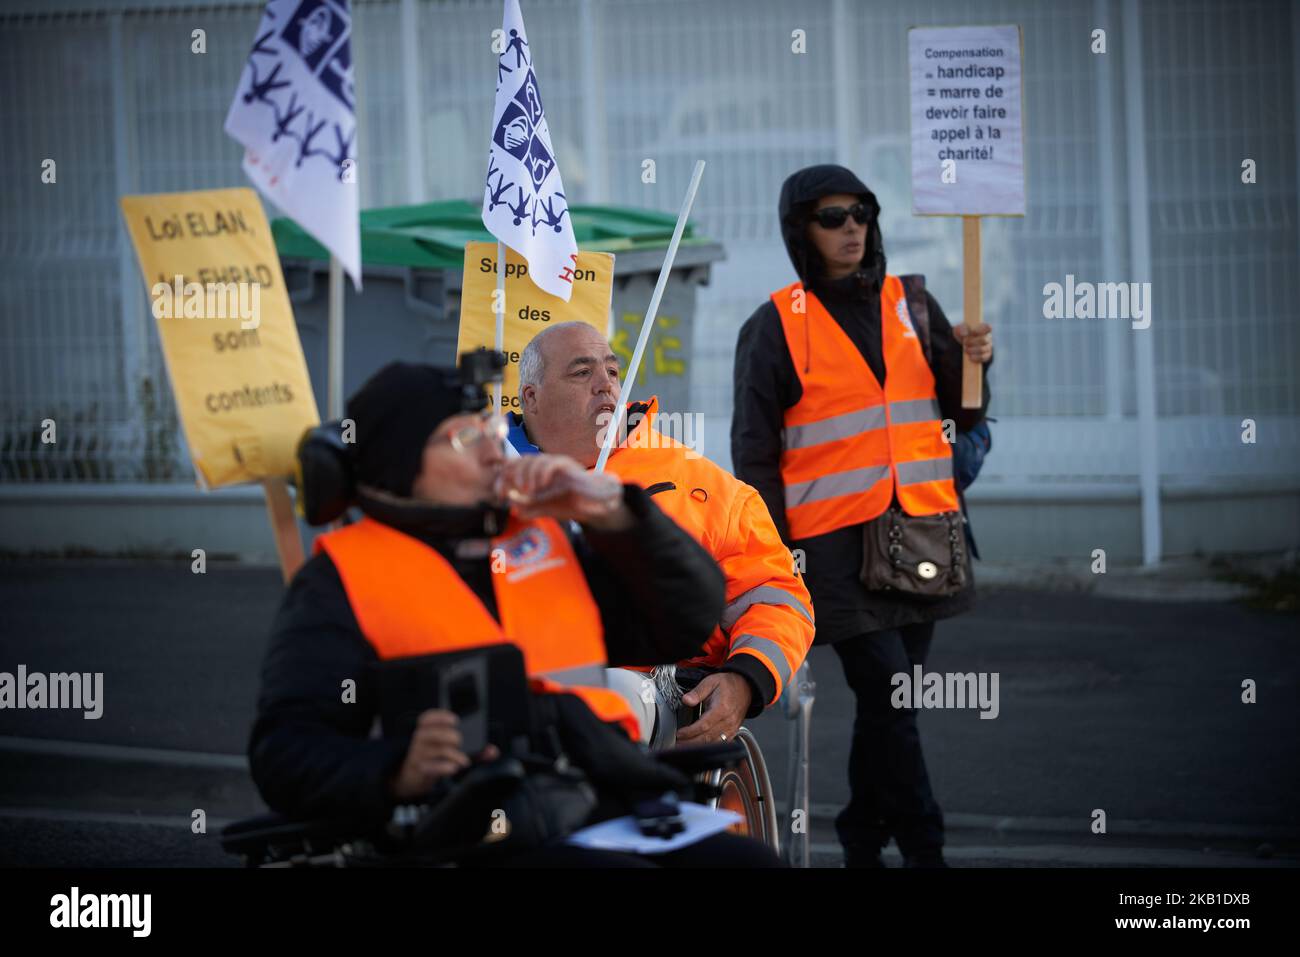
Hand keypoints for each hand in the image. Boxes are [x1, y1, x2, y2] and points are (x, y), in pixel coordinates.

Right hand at [389, 709, 498, 800]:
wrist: (415, 776)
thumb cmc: (436, 757)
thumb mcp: (450, 749)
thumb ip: (473, 748)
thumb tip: (492, 751)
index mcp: (426, 729)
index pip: (427, 718)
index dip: (440, 716)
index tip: (455, 720)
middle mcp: (420, 740)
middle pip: (433, 733)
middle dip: (451, 737)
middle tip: (461, 742)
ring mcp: (418, 755)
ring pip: (436, 751)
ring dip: (453, 755)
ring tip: (464, 761)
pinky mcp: (420, 770)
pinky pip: (431, 767)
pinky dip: (444, 767)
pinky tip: (453, 768)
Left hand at [496, 454, 631, 530]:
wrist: (592, 504)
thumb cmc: (569, 503)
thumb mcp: (544, 508)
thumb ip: (529, 508)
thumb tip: (513, 507)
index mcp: (537, 472)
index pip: (514, 467)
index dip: (503, 478)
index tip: (499, 494)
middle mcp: (544, 464)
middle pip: (521, 460)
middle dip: (513, 475)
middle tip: (513, 492)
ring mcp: (556, 463)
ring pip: (535, 459)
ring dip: (527, 475)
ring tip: (529, 491)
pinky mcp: (568, 466)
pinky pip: (552, 463)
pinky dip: (543, 473)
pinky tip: (541, 486)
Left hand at [675, 672, 752, 744]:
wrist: (745, 687)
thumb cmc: (728, 685)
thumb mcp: (711, 682)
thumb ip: (697, 692)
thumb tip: (686, 700)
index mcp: (721, 709)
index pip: (703, 725)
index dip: (690, 732)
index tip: (679, 734)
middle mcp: (728, 721)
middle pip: (707, 737)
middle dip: (690, 743)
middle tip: (678, 743)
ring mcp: (731, 728)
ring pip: (713, 743)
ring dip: (698, 747)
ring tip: (685, 747)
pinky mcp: (733, 731)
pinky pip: (721, 743)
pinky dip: (710, 747)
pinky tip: (700, 747)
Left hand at [953, 321, 992, 363]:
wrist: (963, 343)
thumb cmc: (963, 333)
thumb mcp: (959, 329)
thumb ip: (961, 328)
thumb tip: (965, 334)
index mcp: (984, 328)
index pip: (988, 327)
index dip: (981, 330)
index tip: (972, 332)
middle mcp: (988, 337)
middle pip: (984, 340)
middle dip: (973, 342)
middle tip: (965, 342)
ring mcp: (988, 346)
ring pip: (983, 349)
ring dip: (973, 350)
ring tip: (965, 349)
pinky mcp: (986, 354)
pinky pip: (984, 357)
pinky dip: (976, 358)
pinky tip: (970, 357)